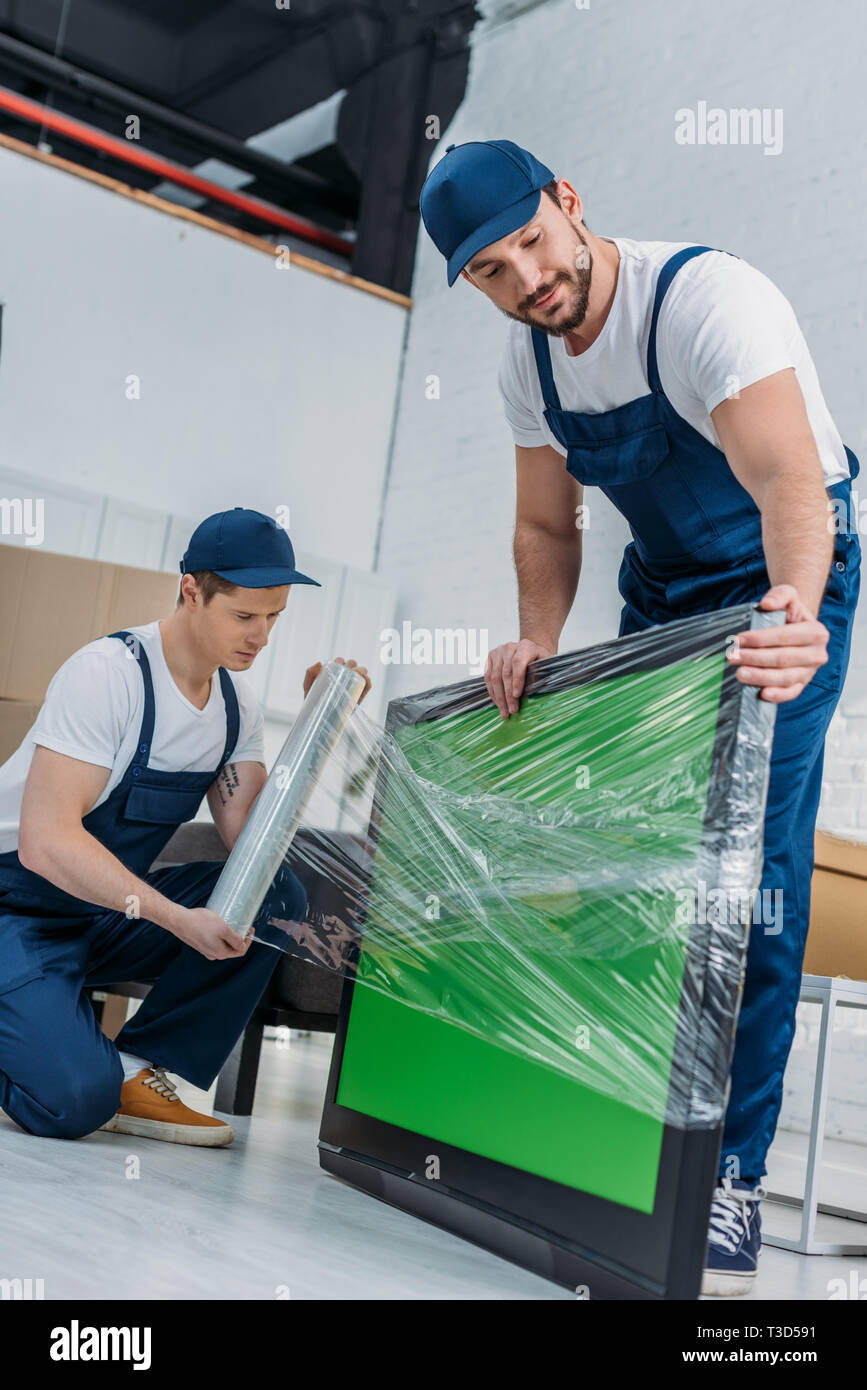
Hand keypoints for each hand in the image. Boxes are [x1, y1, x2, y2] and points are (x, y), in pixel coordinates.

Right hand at [169, 906, 250, 959]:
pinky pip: (214, 941)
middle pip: (232, 949)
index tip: (250, 929)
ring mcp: (206, 950)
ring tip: (232, 924)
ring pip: (223, 945)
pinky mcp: (200, 943)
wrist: (179, 920)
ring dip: (229, 937)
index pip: (240, 951)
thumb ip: (234, 939)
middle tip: (243, 926)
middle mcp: (213, 954)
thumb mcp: (223, 929)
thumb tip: (242, 944)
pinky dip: (220, 935)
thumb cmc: (200, 923)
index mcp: (220, 953)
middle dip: (239, 938)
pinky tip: (219, 926)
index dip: (248, 941)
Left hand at [303, 658, 371, 703]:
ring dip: (362, 670)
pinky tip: (365, 678)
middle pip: (353, 666)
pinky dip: (368, 681)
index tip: (337, 666)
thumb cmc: (312, 700)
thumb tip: (319, 663)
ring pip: (361, 674)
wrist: (317, 718)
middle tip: (347, 671)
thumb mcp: (308, 685)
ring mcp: (352, 687)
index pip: (341, 662)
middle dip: (352, 665)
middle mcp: (345, 678)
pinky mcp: (358, 697)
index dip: (340, 661)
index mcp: (334, 672)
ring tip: (357, 674)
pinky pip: (366, 687)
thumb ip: (310, 673)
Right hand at [485, 639, 553, 718]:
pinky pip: (488, 678)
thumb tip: (538, 691)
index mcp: (526, 646)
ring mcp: (498, 652)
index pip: (518, 662)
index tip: (517, 695)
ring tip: (505, 711)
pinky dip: (493, 692)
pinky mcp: (490, 658)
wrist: (529, 650)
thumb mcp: (546, 664)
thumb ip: (543, 674)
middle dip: (508, 695)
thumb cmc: (539, 659)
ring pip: (494, 677)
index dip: (517, 680)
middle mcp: (510, 647)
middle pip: (505, 673)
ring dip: (499, 697)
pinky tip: (498, 703)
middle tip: (512, 710)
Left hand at [727, 585, 829, 702]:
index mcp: (816, 632)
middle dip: (755, 658)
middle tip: (732, 656)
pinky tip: (762, 694)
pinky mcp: (802, 685)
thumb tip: (767, 604)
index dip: (760, 639)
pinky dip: (778, 695)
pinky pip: (791, 693)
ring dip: (760, 677)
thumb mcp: (787, 596)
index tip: (739, 639)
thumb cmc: (789, 614)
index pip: (785, 636)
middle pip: (783, 658)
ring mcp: (810, 672)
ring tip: (739, 673)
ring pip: (785, 677)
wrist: (796, 629)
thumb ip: (780, 595)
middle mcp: (817, 654)